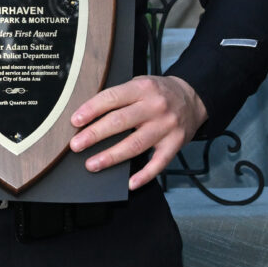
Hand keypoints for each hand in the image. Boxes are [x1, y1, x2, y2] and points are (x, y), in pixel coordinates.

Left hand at [68, 75, 207, 189]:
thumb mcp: (141, 83)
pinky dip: (144, 175)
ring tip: (92, 164)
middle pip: (120, 122)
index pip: (112, 98)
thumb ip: (120, 96)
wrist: (192, 98)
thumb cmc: (159, 92)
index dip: (91, 110)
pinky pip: (158, 163)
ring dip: (111, 157)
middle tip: (76, 145)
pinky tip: (130, 183)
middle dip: (95, 135)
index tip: (75, 121)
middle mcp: (154, 107)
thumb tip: (90, 115)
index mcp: (142, 89)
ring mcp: (165, 127)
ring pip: (135, 145)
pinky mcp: (175, 144)